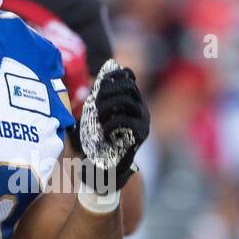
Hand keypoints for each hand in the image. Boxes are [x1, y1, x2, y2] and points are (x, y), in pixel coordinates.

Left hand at [78, 60, 149, 192]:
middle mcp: (141, 107)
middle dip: (109, 90)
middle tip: (96, 101)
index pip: (130, 77)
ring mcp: (143, 119)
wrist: (110, 165)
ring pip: (128, 101)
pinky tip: (105, 130)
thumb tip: (94, 79)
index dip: (117, 74)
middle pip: (129, 86)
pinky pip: (127, 120)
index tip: (103, 79)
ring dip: (108, 106)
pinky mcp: (141, 133)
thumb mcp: (100, 114)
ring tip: (99, 117)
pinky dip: (112, 123)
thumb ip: (101, 98)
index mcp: (132, 99)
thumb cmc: (103, 138)